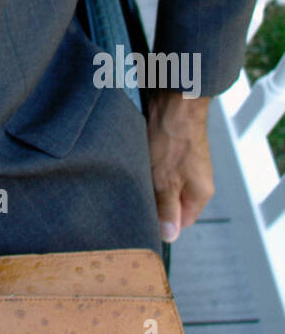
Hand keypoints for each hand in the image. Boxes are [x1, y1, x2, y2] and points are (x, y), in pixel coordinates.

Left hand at [146, 90, 213, 243]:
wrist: (174, 99)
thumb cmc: (173, 138)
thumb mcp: (166, 180)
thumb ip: (167, 208)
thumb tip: (169, 235)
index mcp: (200, 192)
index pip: (182, 221)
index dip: (163, 222)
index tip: (143, 218)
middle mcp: (195, 179)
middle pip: (171, 201)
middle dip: (152, 199)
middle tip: (134, 196)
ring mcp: (183, 163)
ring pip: (161, 182)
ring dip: (146, 180)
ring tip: (133, 175)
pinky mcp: (171, 148)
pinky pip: (156, 165)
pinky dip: (145, 164)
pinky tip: (134, 161)